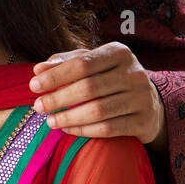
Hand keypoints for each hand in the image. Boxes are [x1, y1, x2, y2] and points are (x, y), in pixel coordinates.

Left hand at [29, 43, 166, 146]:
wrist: (151, 104)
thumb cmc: (112, 80)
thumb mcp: (94, 65)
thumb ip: (67, 63)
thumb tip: (38, 69)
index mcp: (119, 53)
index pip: (82, 63)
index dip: (56, 75)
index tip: (33, 85)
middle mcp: (134, 73)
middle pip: (89, 87)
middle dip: (59, 98)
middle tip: (38, 107)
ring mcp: (142, 97)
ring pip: (99, 110)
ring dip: (69, 117)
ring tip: (50, 121)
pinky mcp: (144, 121)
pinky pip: (109, 128)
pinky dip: (84, 130)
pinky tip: (68, 129)